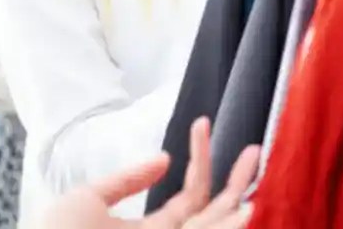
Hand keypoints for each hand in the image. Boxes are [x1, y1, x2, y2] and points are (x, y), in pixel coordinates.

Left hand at [41, 117, 259, 228]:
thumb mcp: (87, 201)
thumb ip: (127, 180)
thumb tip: (166, 159)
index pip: (189, 199)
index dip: (199, 161)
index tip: (201, 124)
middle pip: (212, 214)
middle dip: (235, 182)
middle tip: (255, 149)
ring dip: (239, 205)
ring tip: (255, 173)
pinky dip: (228, 226)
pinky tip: (246, 210)